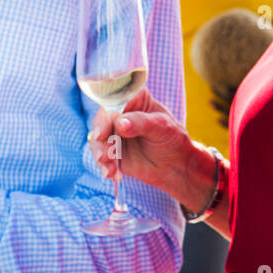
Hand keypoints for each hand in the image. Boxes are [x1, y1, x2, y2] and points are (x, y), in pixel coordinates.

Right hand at [88, 88, 210, 208]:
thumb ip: (141, 123)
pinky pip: (101, 156)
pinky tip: (112, 174)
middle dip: (100, 140)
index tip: (101, 133)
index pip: (114, 102)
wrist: (175, 164)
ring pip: (97, 140)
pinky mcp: (110, 149)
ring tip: (110, 170)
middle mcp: (120, 113)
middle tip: (103, 156)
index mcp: (134, 98)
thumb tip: (120, 123)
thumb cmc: (172, 138)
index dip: (106, 116)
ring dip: (101, 155)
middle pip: (101, 121)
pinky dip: (104, 166)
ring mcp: (113, 132)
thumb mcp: (162, 127)